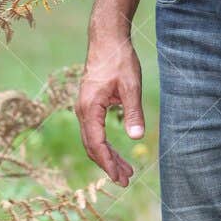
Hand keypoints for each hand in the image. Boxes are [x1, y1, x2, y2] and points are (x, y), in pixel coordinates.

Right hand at [75, 35, 145, 186]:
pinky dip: (105, 144)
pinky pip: (94, 131)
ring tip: (126, 170)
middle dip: (108, 164)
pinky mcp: (89, 104)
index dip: (107, 163)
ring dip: (108, 156)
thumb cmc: (119, 60)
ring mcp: (84, 108)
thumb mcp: (131, 86)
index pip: (96, 144)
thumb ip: (133, 112)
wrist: (107, 39)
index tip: (119, 178)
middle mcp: (82, 110)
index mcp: (90, 108)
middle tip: (126, 180)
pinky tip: (116, 152)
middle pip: (92, 146)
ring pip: (93, 140)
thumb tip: (137, 138)